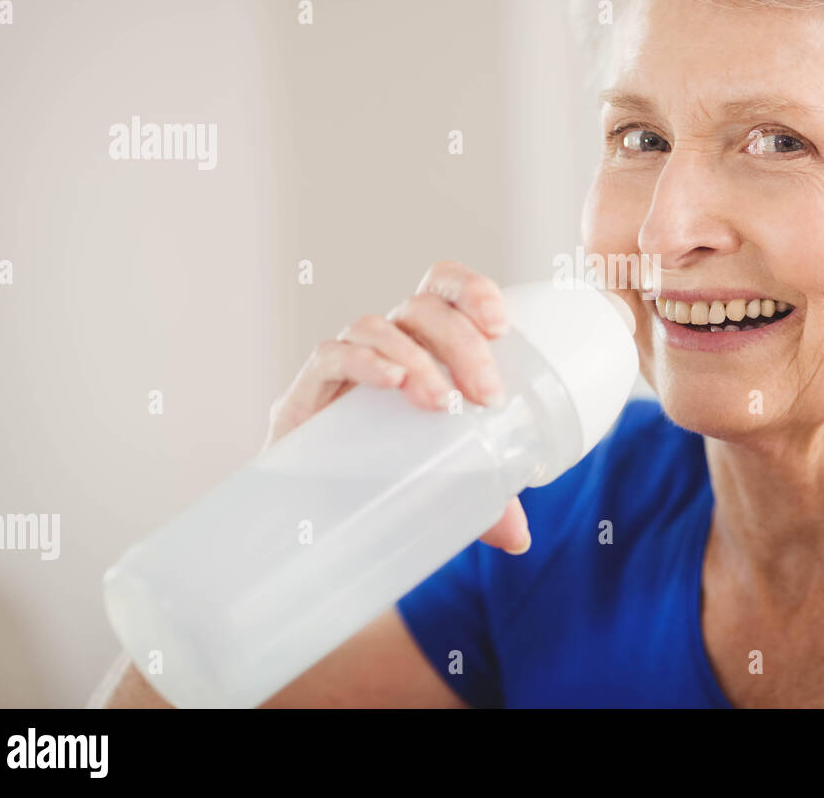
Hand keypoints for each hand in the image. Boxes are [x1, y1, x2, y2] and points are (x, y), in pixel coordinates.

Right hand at [261, 260, 530, 554]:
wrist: (309, 523)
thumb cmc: (386, 481)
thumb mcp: (448, 483)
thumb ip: (485, 502)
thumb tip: (519, 536)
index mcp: (421, 346)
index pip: (442, 288)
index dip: (471, 290)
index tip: (500, 324)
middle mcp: (382, 346)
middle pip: (420, 308)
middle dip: (461, 342)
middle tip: (486, 393)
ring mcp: (341, 367)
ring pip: (377, 326)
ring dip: (416, 358)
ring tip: (440, 402)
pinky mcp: (304, 396)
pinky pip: (330, 356)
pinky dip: (364, 361)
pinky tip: (391, 382)